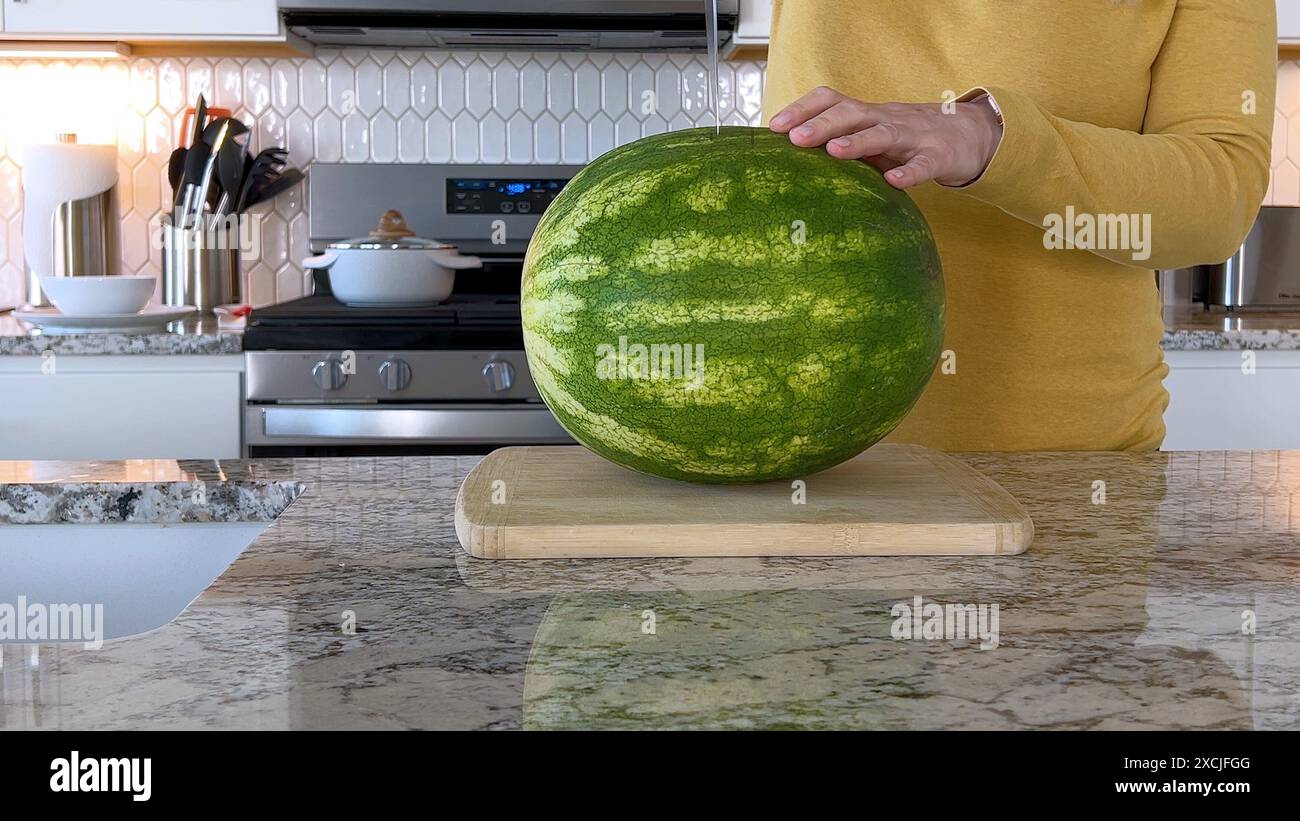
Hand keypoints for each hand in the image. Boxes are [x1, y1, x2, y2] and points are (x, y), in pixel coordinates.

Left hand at [768, 86, 1002, 188]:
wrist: (970, 135)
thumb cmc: (910, 140)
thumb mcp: (873, 138)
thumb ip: (842, 145)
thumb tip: (794, 166)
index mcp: (868, 114)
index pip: (832, 100)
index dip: (803, 109)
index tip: (774, 126)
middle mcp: (887, 119)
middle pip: (852, 113)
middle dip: (822, 124)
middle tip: (794, 139)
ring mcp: (914, 136)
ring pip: (884, 133)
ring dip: (858, 142)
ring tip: (834, 152)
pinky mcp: (939, 156)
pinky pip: (924, 164)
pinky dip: (910, 172)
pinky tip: (895, 181)